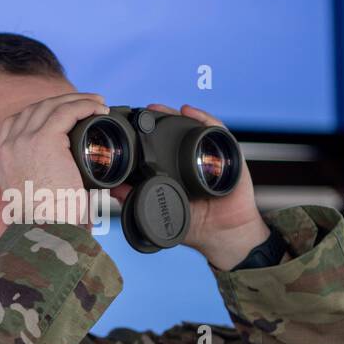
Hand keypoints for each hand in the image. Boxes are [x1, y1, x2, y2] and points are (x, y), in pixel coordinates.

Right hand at [0, 92, 108, 225]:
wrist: (46, 231)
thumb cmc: (49, 223)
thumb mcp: (39, 196)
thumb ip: (47, 180)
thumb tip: (77, 176)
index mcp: (2, 161)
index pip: (17, 123)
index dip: (42, 113)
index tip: (63, 115)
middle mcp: (8, 148)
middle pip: (34, 110)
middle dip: (61, 102)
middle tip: (86, 104)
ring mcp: (23, 141)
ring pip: (51, 106)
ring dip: (76, 100)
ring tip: (97, 103)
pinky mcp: (43, 140)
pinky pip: (66, 112)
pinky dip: (84, 106)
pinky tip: (98, 108)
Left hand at [111, 103, 268, 269]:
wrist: (226, 235)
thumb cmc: (198, 226)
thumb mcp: (165, 210)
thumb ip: (139, 200)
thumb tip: (113, 189)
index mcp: (180, 170)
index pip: (165, 145)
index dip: (151, 134)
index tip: (134, 125)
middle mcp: (196, 159)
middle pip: (179, 131)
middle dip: (163, 117)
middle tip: (146, 110)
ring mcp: (213, 155)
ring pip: (195, 127)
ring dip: (177, 114)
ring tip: (160, 108)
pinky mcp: (229, 155)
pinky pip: (218, 131)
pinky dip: (204, 118)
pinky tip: (189, 111)